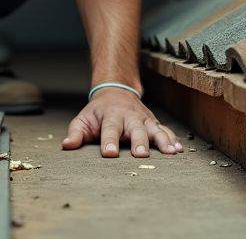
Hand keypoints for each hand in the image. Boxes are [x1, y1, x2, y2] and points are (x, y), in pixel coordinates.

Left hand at [61, 87, 181, 156]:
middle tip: (141, 155)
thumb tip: (66, 146)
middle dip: (139, 142)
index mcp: (111, 116)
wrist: (116, 90)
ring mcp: (144, 119)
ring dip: (163, 141)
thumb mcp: (83, 119)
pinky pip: (165, 130)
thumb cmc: (98, 112)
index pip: (109, 129)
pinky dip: (172, 139)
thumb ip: (76, 133)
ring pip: (155, 129)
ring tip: (170, 153)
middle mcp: (130, 116)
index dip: (109, 141)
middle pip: (135, 129)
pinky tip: (179, 150)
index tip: (109, 154)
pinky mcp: (153, 122)